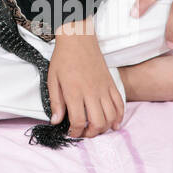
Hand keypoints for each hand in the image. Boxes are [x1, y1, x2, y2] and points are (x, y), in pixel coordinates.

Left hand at [47, 19, 122, 137]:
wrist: (78, 38)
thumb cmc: (63, 58)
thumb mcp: (52, 79)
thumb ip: (55, 102)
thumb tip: (56, 121)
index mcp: (75, 92)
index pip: (79, 121)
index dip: (75, 132)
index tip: (71, 133)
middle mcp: (91, 92)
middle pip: (98, 123)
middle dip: (91, 134)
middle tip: (84, 133)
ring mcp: (104, 88)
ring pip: (111, 116)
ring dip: (105, 128)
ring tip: (96, 128)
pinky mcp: (111, 83)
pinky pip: (120, 104)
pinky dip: (119, 117)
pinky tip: (114, 123)